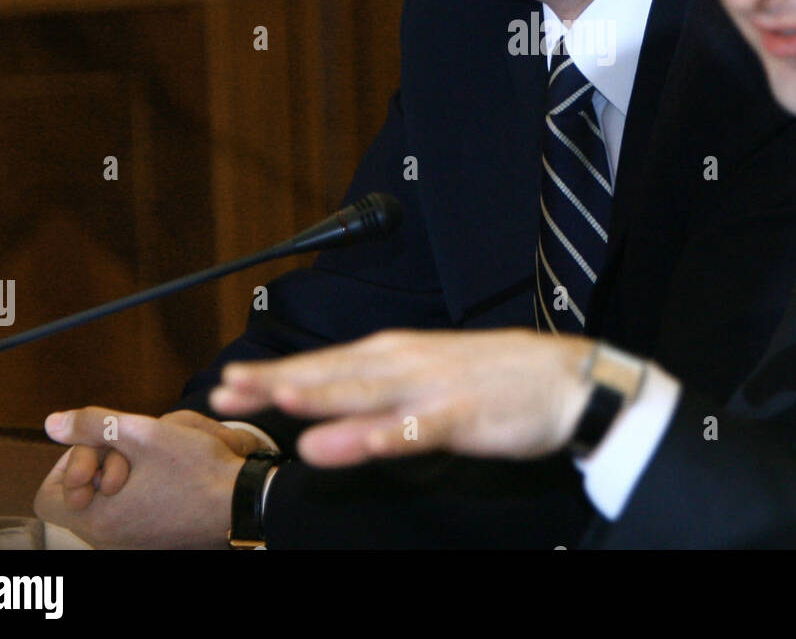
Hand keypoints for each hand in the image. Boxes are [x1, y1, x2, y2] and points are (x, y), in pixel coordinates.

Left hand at [34, 407, 251, 548]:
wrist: (244, 502)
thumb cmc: (197, 469)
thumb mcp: (145, 434)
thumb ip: (93, 424)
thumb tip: (52, 423)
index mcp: (98, 520)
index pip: (46, 498)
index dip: (67, 466)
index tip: (99, 449)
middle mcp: (107, 541)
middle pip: (77, 500)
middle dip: (98, 468)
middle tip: (132, 452)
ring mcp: (130, 545)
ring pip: (103, 508)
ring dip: (118, 480)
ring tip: (152, 464)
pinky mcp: (150, 543)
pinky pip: (126, 518)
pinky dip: (136, 496)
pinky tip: (164, 479)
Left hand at [211, 330, 593, 467]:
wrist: (568, 378)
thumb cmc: (497, 382)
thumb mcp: (429, 384)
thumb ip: (380, 401)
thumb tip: (330, 416)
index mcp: (398, 354)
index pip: (325, 364)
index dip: (275, 374)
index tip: (227, 384)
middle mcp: (407, 363)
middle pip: (333, 373)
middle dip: (278, 380)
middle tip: (227, 389)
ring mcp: (434, 387)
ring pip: (367, 392)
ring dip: (322, 394)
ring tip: (279, 397)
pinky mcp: (463, 415)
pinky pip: (417, 429)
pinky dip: (383, 434)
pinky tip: (352, 442)